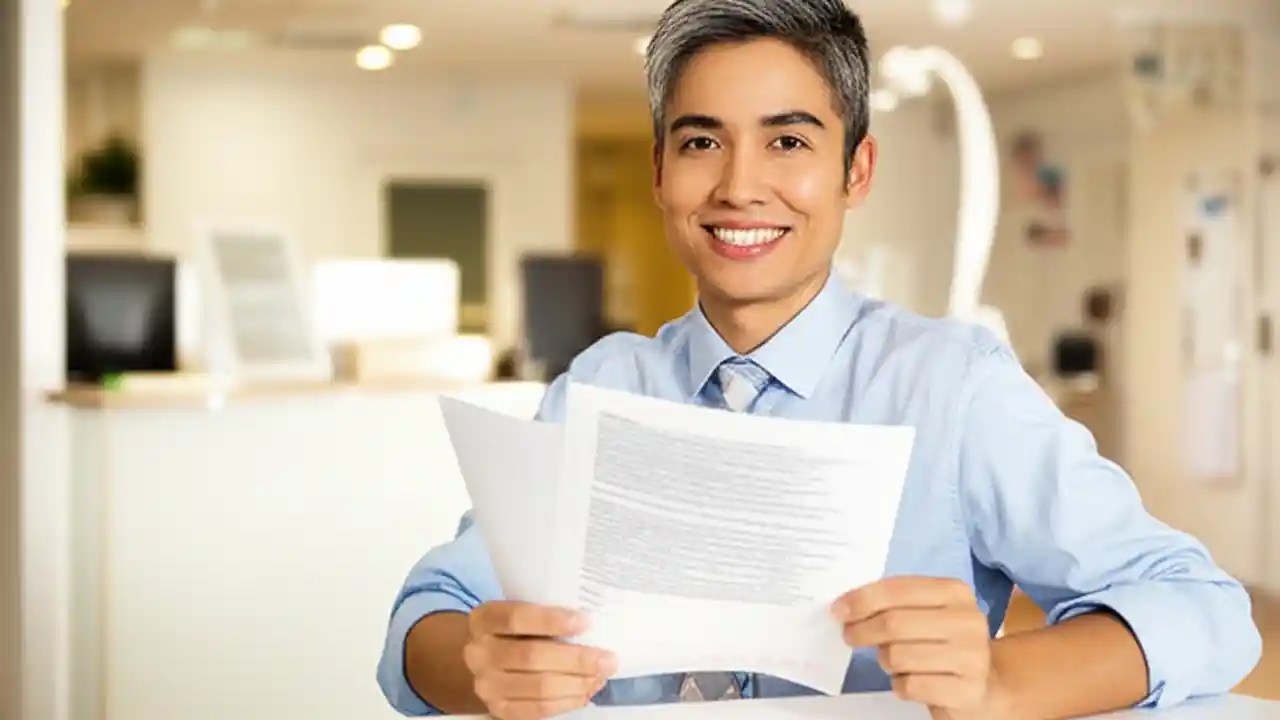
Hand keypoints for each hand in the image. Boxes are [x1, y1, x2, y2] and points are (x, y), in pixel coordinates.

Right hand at [464, 602, 615, 719]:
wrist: (484, 660)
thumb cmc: (513, 631)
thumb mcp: (518, 613)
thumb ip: (544, 615)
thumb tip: (591, 625)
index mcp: (485, 619)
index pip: (517, 618)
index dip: (552, 620)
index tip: (586, 622)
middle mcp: (479, 652)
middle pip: (532, 656)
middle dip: (576, 659)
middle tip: (607, 658)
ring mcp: (487, 684)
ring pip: (538, 687)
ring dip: (577, 683)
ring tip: (600, 676)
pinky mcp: (499, 709)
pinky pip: (538, 709)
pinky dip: (566, 702)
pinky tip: (584, 693)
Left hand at [833, 578, 1010, 719]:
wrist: (986, 684)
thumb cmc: (942, 642)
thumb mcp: (926, 613)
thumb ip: (893, 603)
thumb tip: (845, 607)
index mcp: (956, 592)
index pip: (898, 589)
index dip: (862, 599)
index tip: (838, 610)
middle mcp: (968, 621)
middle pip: (894, 623)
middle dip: (863, 630)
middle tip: (850, 636)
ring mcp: (972, 657)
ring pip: (898, 656)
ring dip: (885, 661)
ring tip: (893, 661)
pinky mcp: (967, 690)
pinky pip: (911, 685)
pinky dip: (900, 684)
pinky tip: (909, 681)